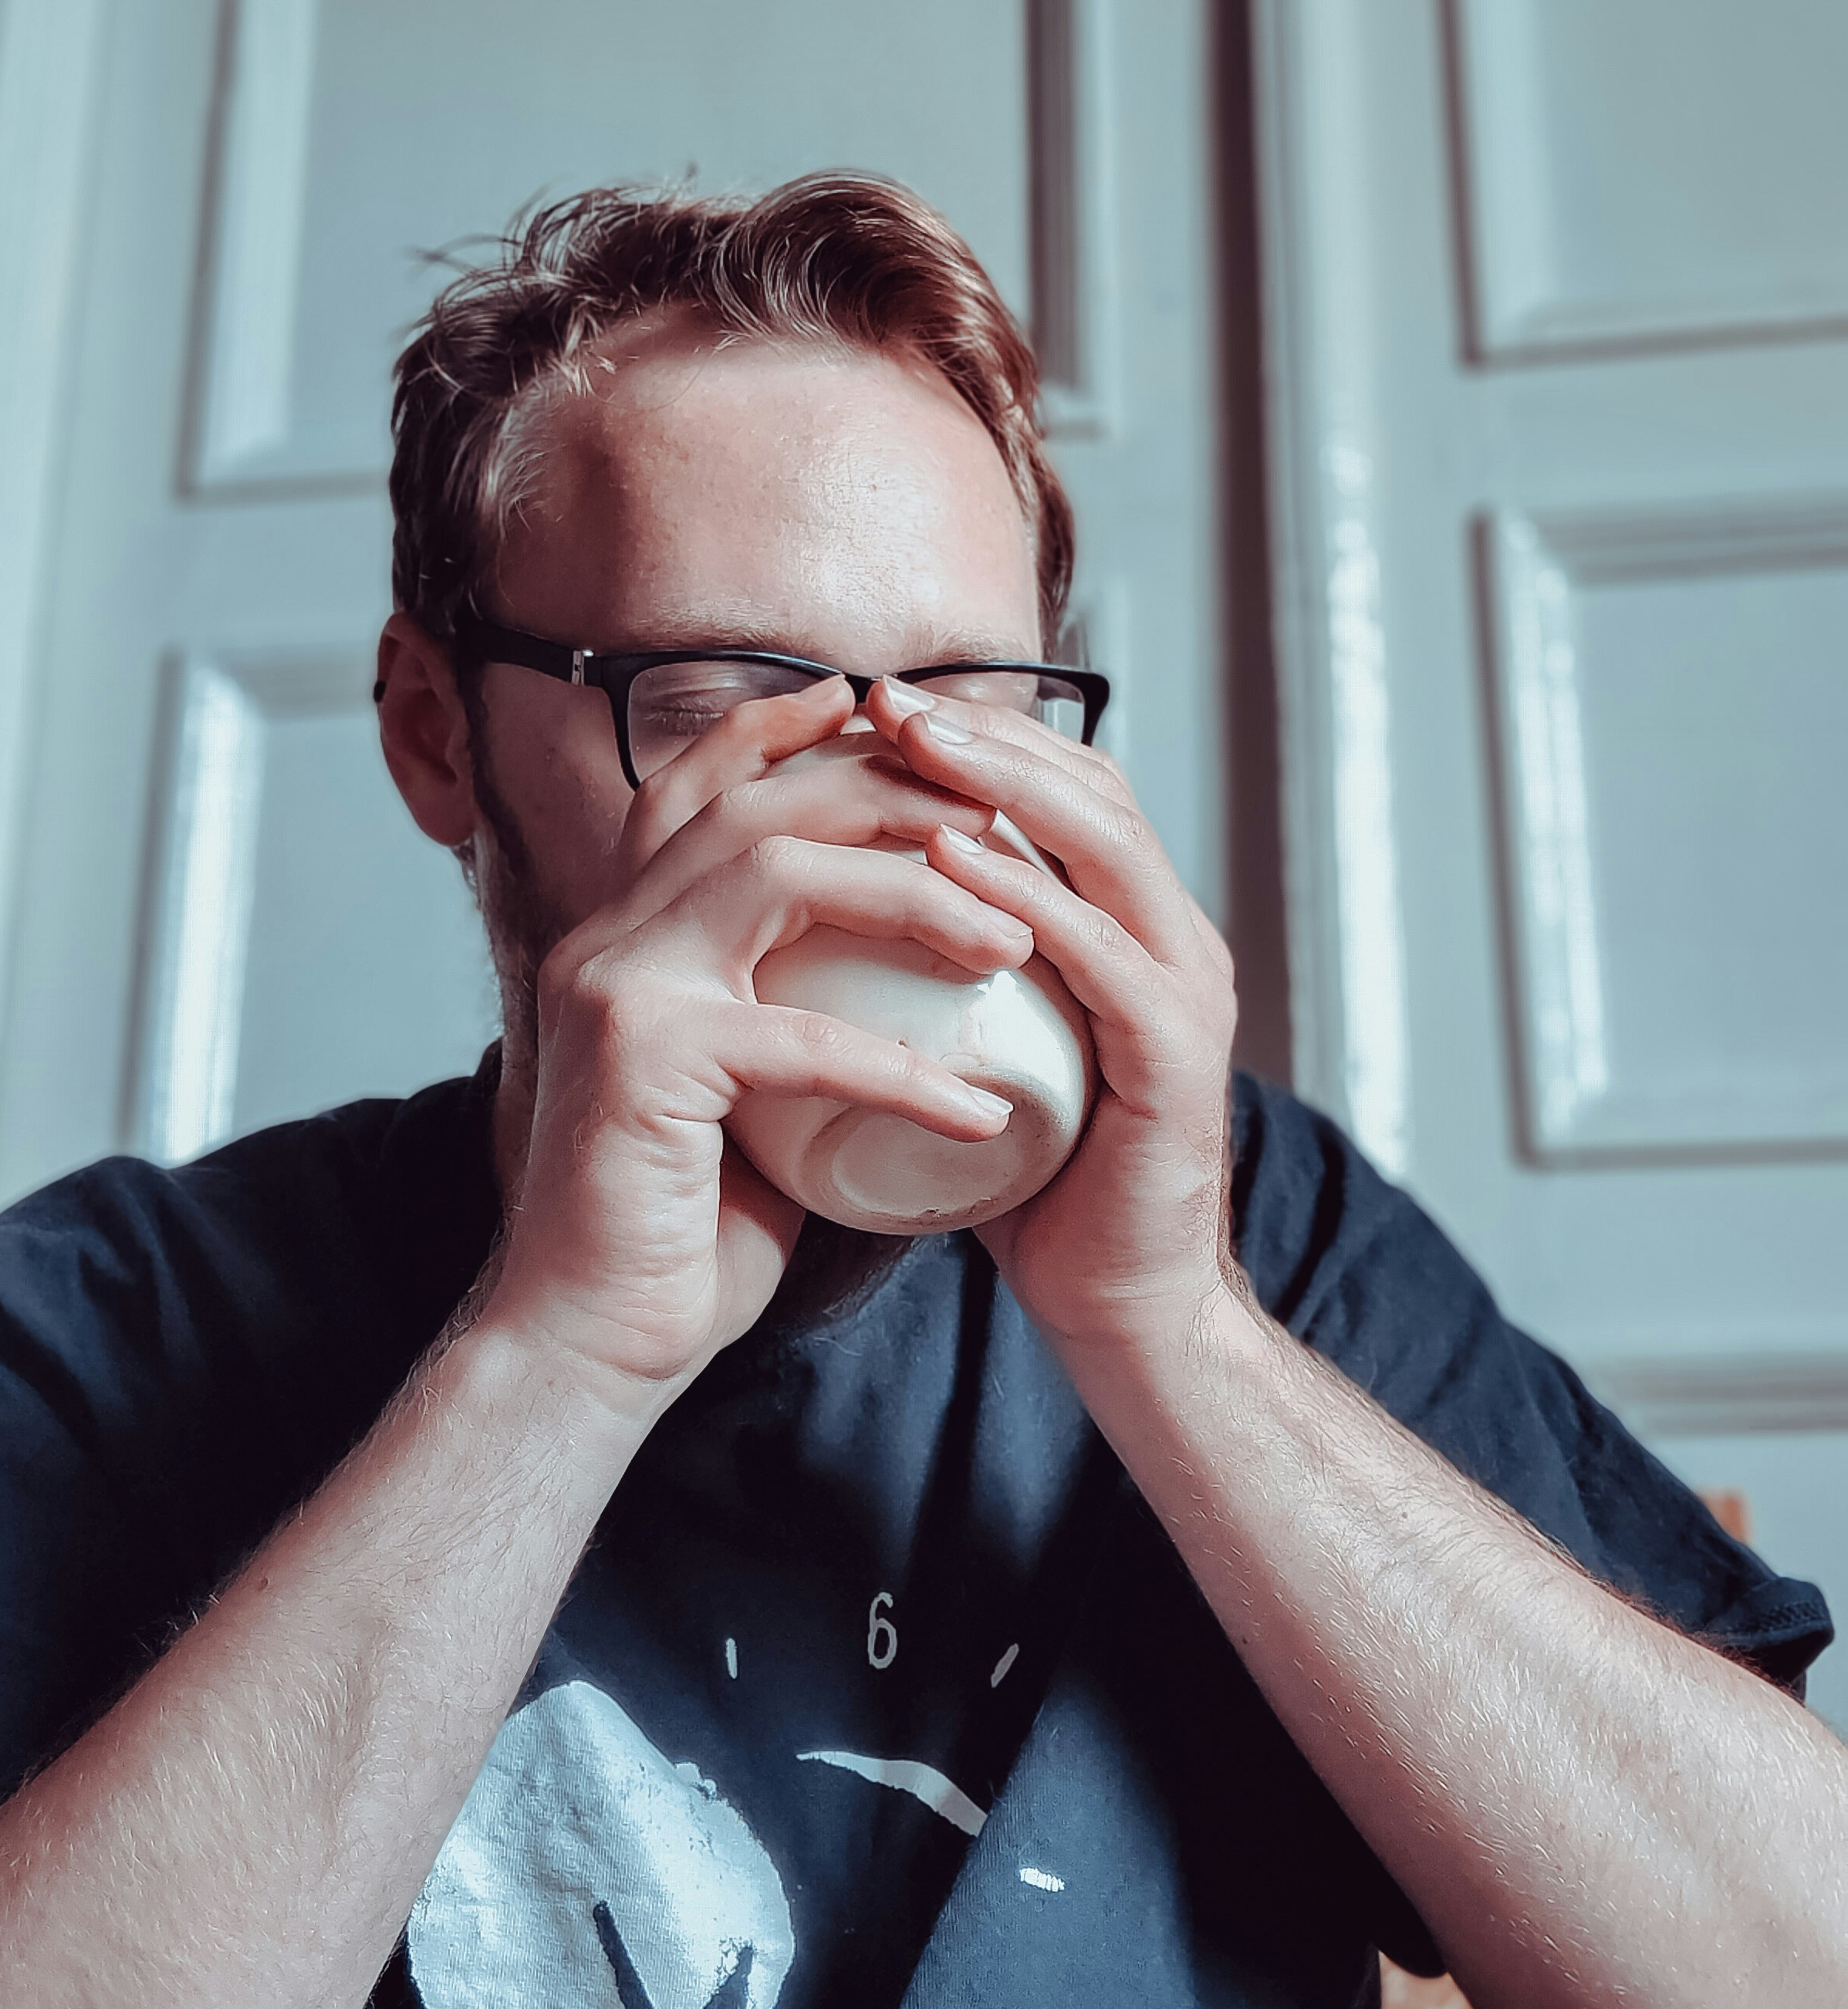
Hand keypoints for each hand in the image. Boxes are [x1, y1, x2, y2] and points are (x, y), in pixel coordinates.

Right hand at [482, 679, 1034, 1415]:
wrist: (593, 1338)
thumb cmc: (686, 1223)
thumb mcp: (753, 1086)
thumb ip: (801, 1004)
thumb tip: (921, 965)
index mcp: (625, 930)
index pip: (699, 787)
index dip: (781, 727)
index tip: (877, 702)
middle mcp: (607, 936)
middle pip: (756, 806)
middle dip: (887, 798)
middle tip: (1000, 829)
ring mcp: (614, 989)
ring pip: (773, 876)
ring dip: (910, 895)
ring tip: (1013, 940)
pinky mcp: (640, 1060)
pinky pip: (800, 1038)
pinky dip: (905, 1071)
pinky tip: (985, 1111)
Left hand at [862, 677, 1239, 1362]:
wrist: (1120, 1309)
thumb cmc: (1038, 1186)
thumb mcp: (983, 1049)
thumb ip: (940, 978)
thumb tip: (821, 921)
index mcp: (1135, 929)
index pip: (1069, 791)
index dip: (981, 737)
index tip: (877, 705)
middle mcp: (1174, 940)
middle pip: (1093, 791)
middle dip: (987, 735)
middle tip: (888, 698)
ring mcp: (1187, 992)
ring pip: (1108, 846)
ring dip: (1006, 784)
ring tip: (913, 746)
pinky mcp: (1178, 1056)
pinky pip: (1104, 954)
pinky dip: (1030, 897)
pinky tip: (954, 861)